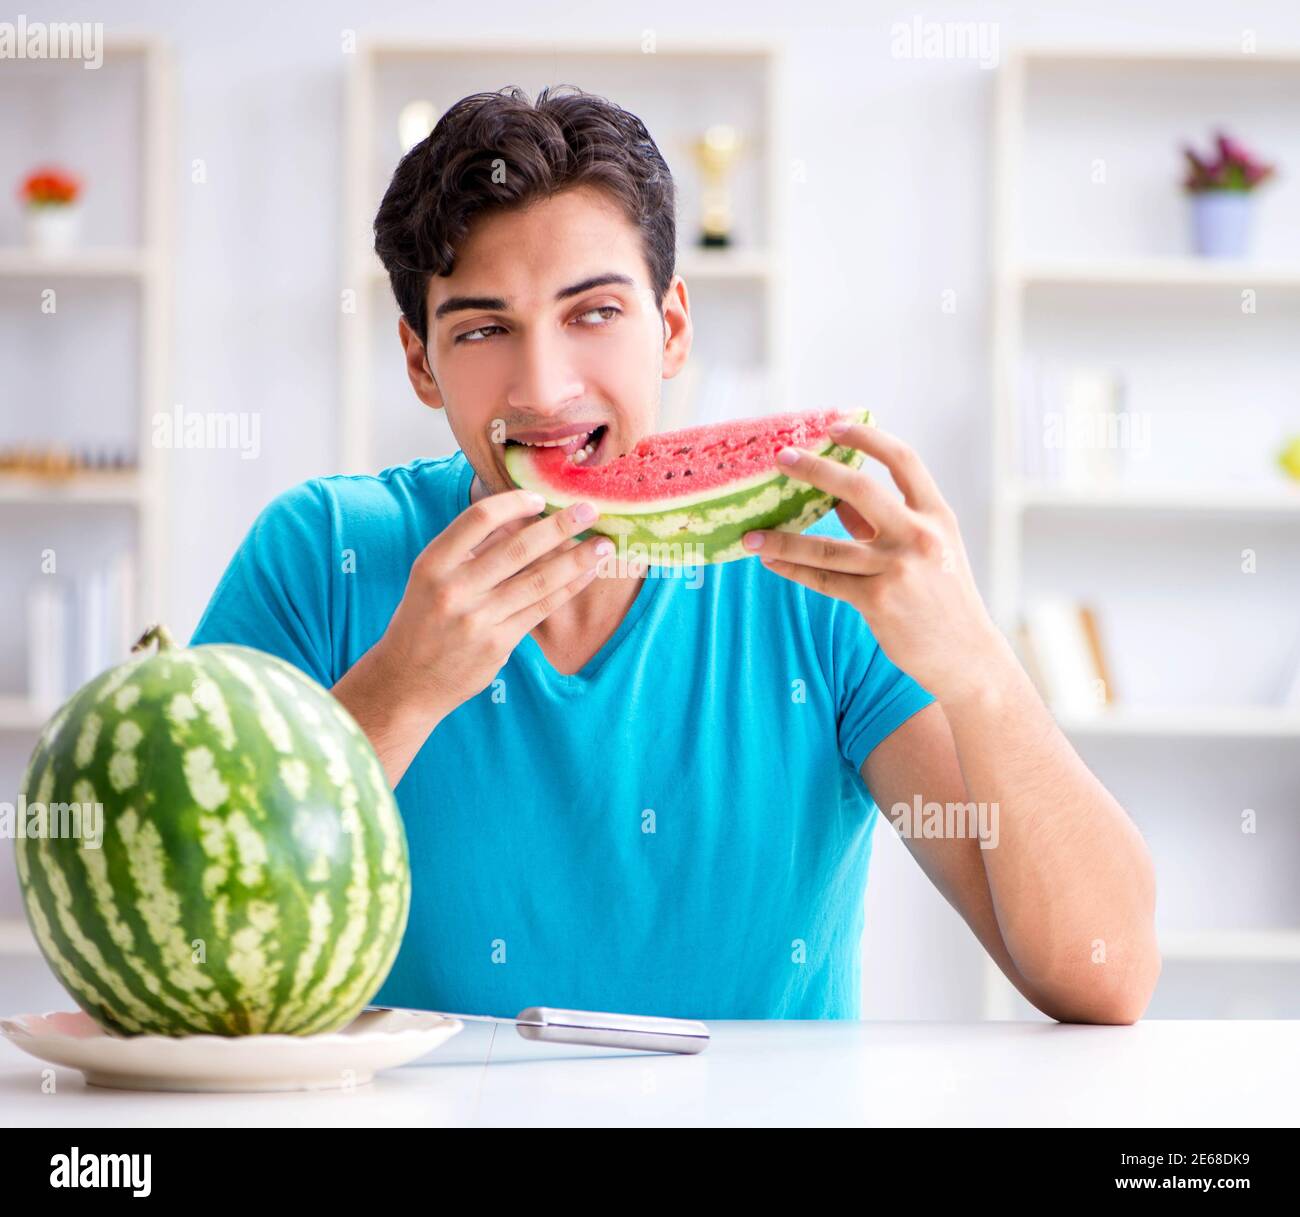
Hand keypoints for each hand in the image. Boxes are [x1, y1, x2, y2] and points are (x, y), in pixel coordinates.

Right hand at [334, 489, 613, 786]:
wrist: (407, 680)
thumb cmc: (424, 620)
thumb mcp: (432, 578)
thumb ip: (471, 551)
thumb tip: (523, 518)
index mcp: (433, 563)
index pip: (478, 519)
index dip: (513, 503)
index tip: (539, 497)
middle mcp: (454, 589)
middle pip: (517, 548)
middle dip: (560, 526)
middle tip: (590, 509)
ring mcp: (477, 619)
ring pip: (538, 580)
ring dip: (576, 559)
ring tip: (603, 545)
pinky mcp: (498, 644)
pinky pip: (541, 608)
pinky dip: (568, 588)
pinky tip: (587, 574)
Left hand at [741, 421, 1009, 705]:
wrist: (966, 655)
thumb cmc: (943, 598)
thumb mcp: (927, 550)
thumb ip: (884, 524)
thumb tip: (837, 501)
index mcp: (937, 516)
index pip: (903, 460)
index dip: (867, 439)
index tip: (834, 426)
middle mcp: (919, 536)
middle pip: (859, 489)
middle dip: (814, 470)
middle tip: (781, 459)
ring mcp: (898, 569)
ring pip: (827, 547)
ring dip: (784, 541)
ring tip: (751, 535)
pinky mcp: (878, 602)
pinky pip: (826, 580)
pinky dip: (795, 571)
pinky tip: (772, 563)